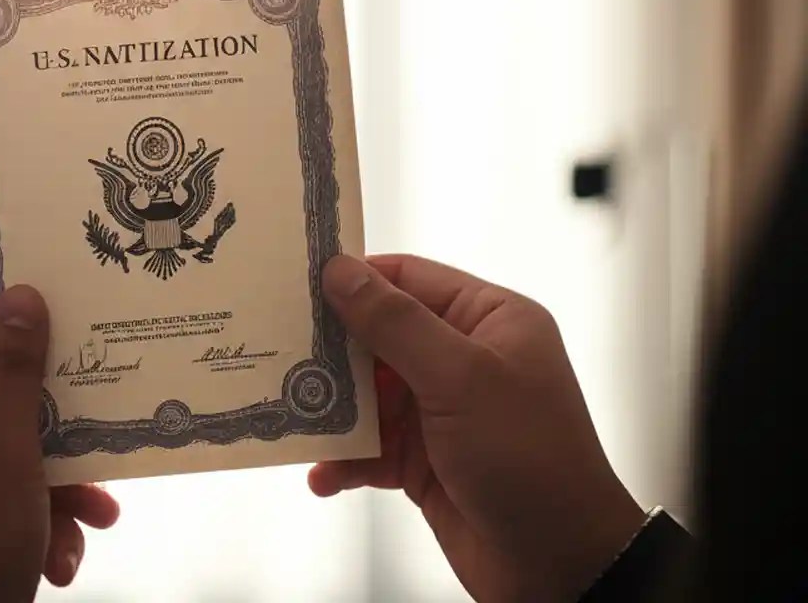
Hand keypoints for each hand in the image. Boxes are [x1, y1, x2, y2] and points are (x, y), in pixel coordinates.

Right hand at [312, 255, 642, 602]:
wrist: (559, 566)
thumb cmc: (529, 459)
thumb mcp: (461, 379)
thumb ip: (396, 323)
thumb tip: (341, 270)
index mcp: (490, 320)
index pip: (410, 278)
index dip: (356, 278)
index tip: (296, 282)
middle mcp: (466, 359)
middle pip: (379, 337)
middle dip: (332, 352)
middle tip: (278, 351)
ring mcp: (443, 412)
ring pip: (369, 396)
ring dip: (334, 413)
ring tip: (292, 420)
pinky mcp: (425, 461)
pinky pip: (371, 448)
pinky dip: (346, 461)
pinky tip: (323, 475)